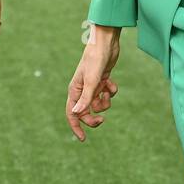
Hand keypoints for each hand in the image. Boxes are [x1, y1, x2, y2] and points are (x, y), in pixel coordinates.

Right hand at [66, 24, 120, 141]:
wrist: (106, 44)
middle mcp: (82, 90)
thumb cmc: (95, 60)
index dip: (76, 127)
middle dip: (94, 118)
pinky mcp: (102, 81)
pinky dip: (111, 90)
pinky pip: (107, 94)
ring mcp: (93, 86)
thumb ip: (85, 98)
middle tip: (103, 121)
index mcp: (75, 90)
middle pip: (86, 112)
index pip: (72, 113)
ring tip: (107, 92)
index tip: (83, 139)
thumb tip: (77, 114)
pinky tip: (111, 82)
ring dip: (104, 102)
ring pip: (98, 104)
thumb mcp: (92, 81)